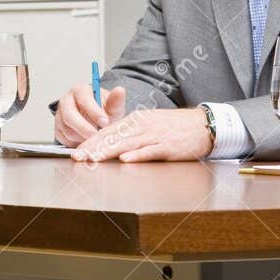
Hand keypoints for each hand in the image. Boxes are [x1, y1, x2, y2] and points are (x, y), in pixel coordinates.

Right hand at [54, 83, 125, 146]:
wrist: (97, 122)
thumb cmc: (104, 112)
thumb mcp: (113, 107)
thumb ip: (115, 101)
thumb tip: (120, 90)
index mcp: (80, 90)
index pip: (84, 99)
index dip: (94, 112)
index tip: (105, 122)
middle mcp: (67, 100)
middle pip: (70, 115)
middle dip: (85, 128)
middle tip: (97, 136)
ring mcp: (60, 115)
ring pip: (67, 129)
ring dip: (82, 137)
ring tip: (95, 138)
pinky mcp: (58, 129)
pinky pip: (65, 138)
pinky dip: (77, 142)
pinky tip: (86, 140)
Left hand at [72, 107, 214, 162]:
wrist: (202, 125)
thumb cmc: (174, 127)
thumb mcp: (148, 124)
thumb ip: (129, 133)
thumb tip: (109, 144)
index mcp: (136, 120)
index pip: (108, 131)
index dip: (91, 141)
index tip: (77, 151)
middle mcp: (142, 125)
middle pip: (113, 137)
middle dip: (93, 148)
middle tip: (78, 157)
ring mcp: (154, 135)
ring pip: (127, 143)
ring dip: (108, 152)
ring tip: (94, 159)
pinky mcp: (167, 146)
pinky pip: (150, 151)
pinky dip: (137, 155)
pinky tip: (125, 159)